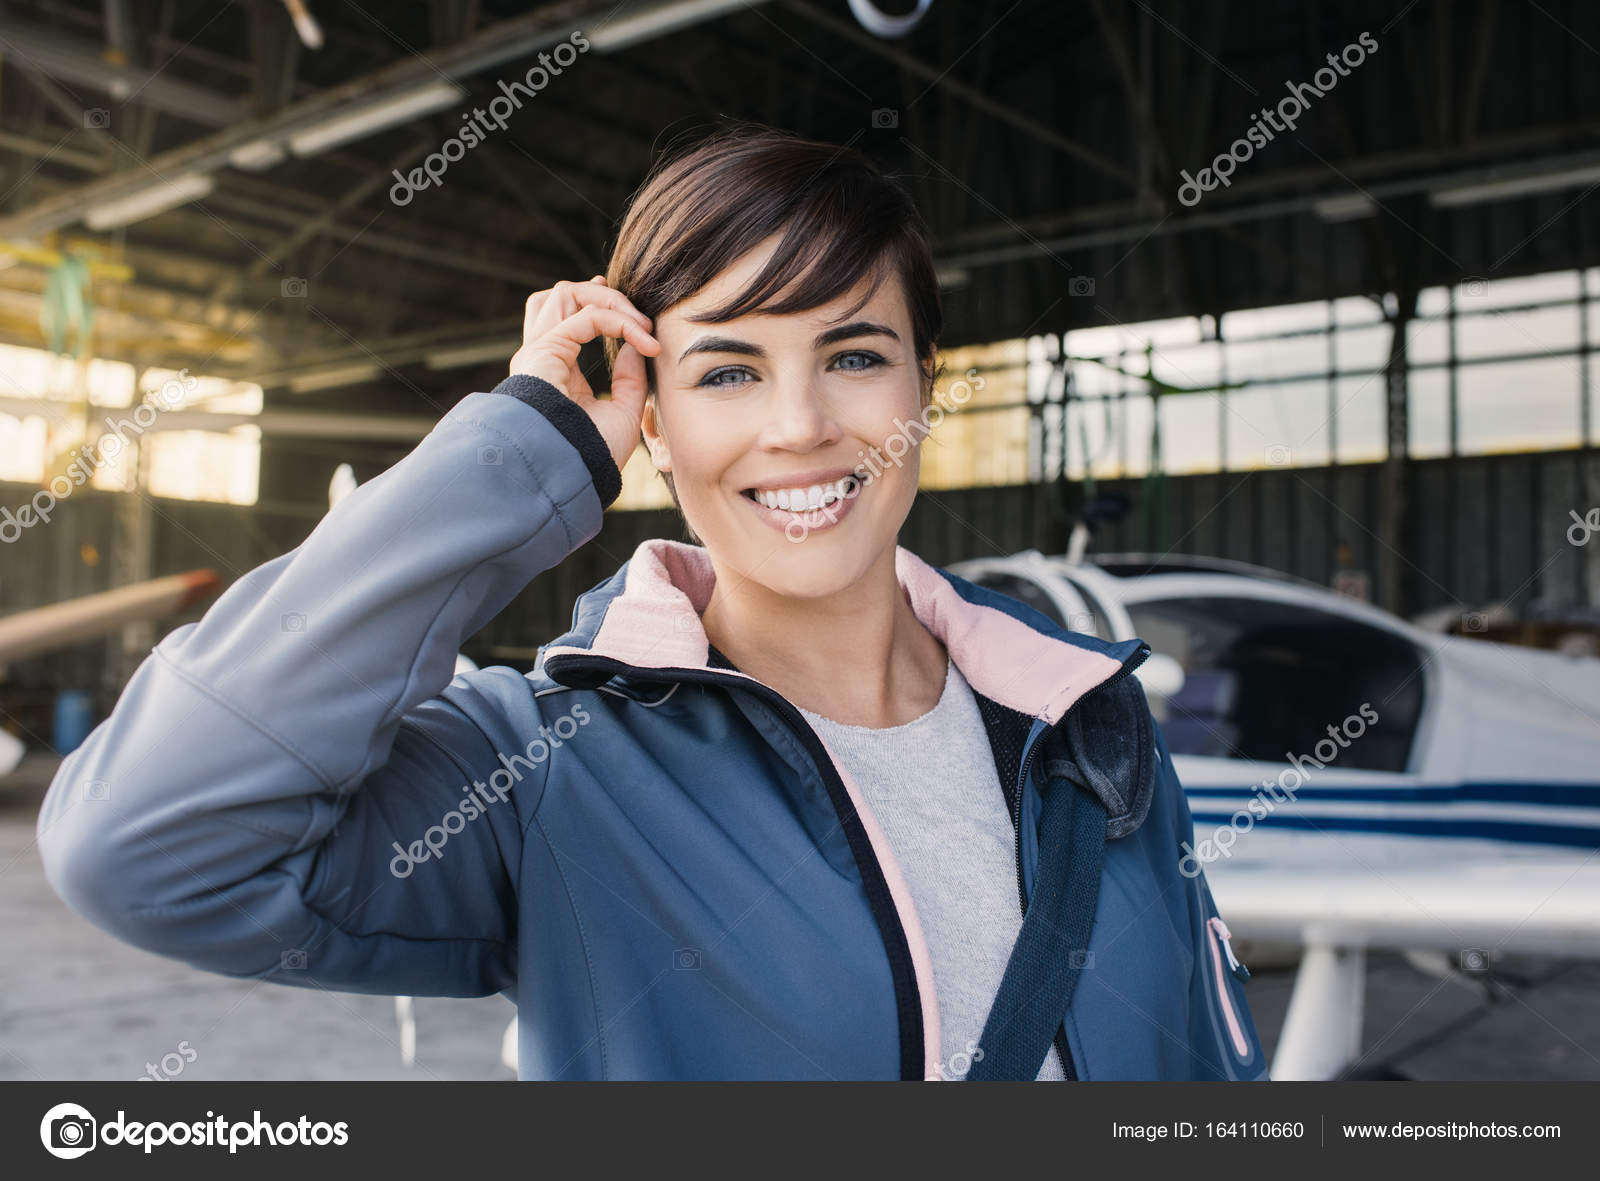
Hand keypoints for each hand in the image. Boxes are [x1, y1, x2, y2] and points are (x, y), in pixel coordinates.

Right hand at [509, 276, 660, 476]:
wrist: (573, 474)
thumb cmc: (594, 454)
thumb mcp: (623, 412)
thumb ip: (629, 378)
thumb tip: (637, 344)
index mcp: (555, 371)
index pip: (568, 319)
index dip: (600, 306)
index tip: (637, 318)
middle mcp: (542, 356)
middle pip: (561, 297)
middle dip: (604, 296)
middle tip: (641, 318)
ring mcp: (539, 351)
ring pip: (566, 293)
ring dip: (610, 300)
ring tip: (642, 325)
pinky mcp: (544, 350)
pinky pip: (588, 316)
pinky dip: (620, 322)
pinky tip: (643, 340)